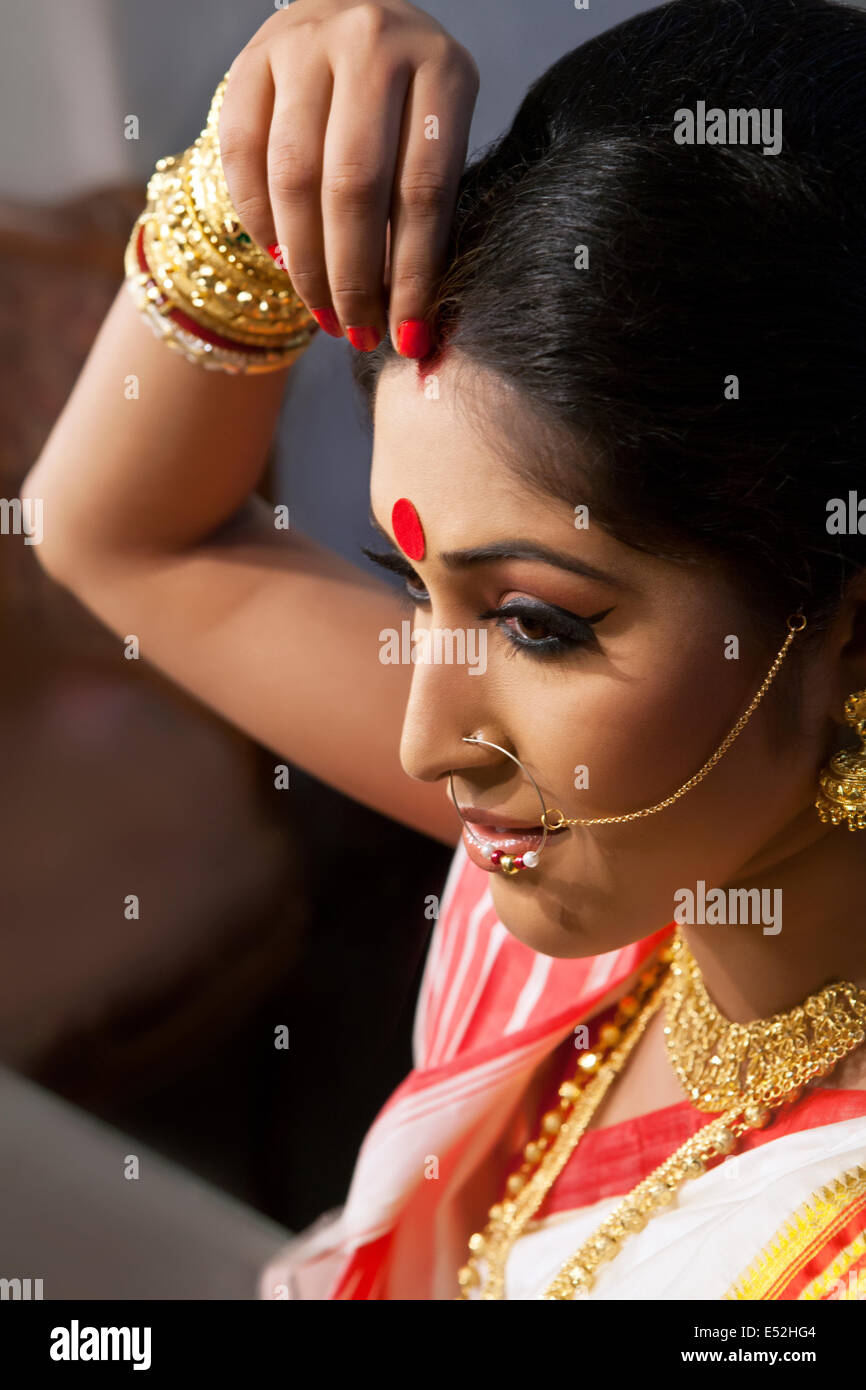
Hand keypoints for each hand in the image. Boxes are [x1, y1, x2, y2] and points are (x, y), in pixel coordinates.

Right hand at [218, 0, 479, 354]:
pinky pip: (243, 155)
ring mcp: (307, 43)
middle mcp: (373, 44)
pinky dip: (260, 219)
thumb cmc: (409, 99)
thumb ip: (425, 212)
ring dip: (305, 262)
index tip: (406, 337)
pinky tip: (281, 258)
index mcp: (442, 69)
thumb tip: (411, 327)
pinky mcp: (254, 57)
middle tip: (355, 331)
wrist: (357, 7)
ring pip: (294, 177)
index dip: (412, 277)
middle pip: (354, 188)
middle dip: (353, 279)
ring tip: (321, 310)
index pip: (425, 192)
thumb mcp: (438, 136)